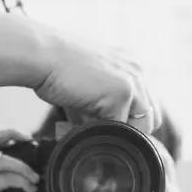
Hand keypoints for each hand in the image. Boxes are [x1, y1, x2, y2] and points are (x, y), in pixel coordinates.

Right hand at [0, 129, 38, 191]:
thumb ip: (1, 179)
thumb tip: (27, 174)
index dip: (3, 134)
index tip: (21, 138)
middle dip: (11, 134)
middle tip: (28, 140)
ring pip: (4, 160)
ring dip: (24, 167)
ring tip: (35, 178)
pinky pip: (8, 178)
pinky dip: (23, 182)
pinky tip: (30, 190)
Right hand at [34, 35, 160, 134]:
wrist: (41, 55)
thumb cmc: (56, 70)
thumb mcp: (89, 87)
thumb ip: (104, 108)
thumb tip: (106, 135)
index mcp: (132, 66)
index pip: (146, 106)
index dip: (129, 123)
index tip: (106, 129)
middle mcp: (138, 71)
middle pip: (151, 118)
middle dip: (128, 131)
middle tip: (99, 131)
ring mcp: (133, 81)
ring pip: (142, 126)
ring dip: (116, 133)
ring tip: (88, 122)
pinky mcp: (123, 92)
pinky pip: (121, 128)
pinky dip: (101, 131)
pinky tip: (82, 119)